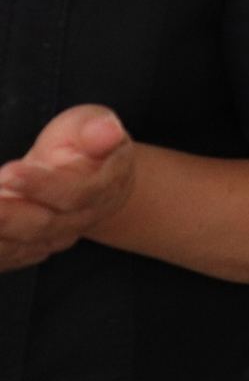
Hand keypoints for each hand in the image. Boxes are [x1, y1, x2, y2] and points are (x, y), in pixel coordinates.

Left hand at [0, 105, 136, 272]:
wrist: (94, 176)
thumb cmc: (86, 144)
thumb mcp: (92, 123)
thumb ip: (95, 128)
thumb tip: (107, 131)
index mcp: (104, 185)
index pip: (75, 193)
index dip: (43, 186)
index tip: (10, 172)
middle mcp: (84, 218)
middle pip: (45, 225)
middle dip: (7, 216)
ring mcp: (60, 237)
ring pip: (24, 246)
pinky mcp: (37, 247)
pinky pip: (11, 257)